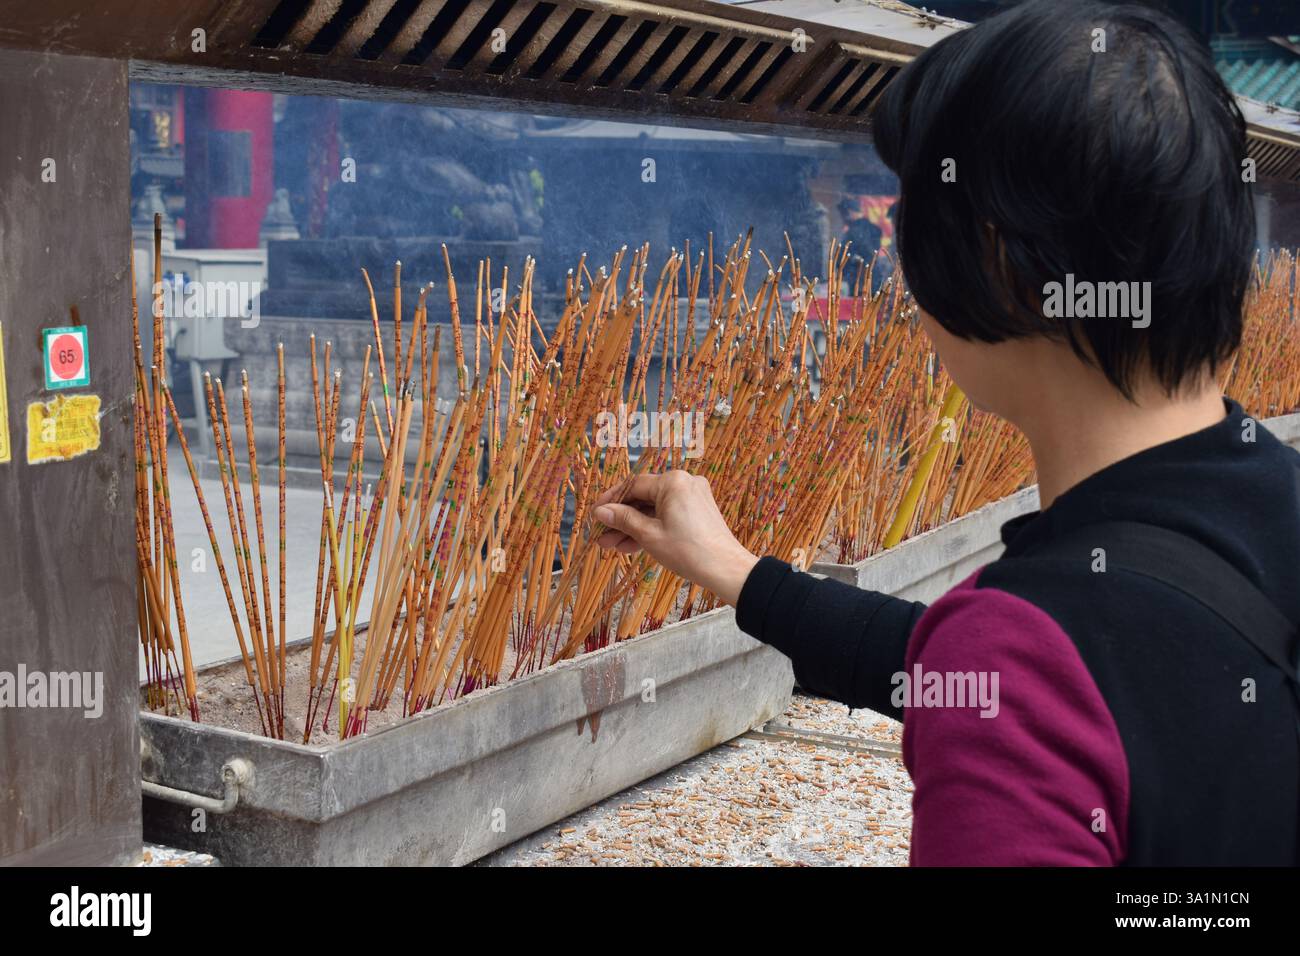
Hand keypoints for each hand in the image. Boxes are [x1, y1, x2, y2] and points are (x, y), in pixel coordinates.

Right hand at [590, 471, 758, 605]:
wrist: (725, 569)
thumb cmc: (688, 551)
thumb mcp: (649, 535)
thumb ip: (623, 519)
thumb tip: (601, 512)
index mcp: (672, 481)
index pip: (633, 485)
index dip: (611, 501)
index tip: (595, 515)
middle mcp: (684, 482)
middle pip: (643, 498)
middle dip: (621, 520)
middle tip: (601, 536)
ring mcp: (693, 496)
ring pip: (654, 509)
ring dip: (633, 527)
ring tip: (612, 546)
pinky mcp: (698, 510)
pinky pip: (667, 515)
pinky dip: (651, 528)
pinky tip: (631, 545)